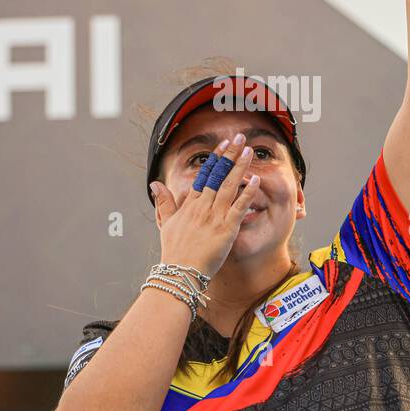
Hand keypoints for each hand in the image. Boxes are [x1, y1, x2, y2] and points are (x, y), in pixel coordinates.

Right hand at [150, 135, 260, 276]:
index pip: (204, 175)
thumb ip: (163, 202)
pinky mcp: (226, 229)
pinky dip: (247, 193)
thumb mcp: (166, 224)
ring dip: (239, 167)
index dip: (215, 158)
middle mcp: (203, 207)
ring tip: (248, 151)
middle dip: (229, 155)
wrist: (180, 272)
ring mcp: (215, 217)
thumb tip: (155, 183)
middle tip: (239, 138)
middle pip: (218, 175)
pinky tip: (255, 181)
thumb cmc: (174, 251)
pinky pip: (239, 208)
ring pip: (228, 186)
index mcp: (190, 205)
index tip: (223, 145)